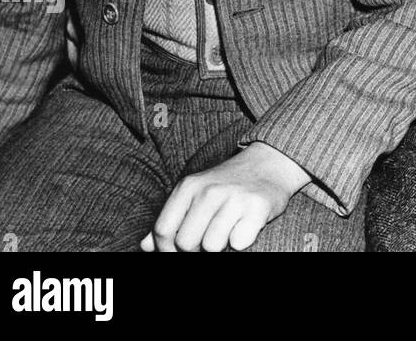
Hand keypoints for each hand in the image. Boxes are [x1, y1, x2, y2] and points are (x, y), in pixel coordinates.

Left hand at [142, 141, 310, 251]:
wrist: (270, 164)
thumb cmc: (227, 185)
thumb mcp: (194, 193)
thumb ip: (170, 219)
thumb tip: (145, 246)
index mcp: (188, 186)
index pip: (163, 232)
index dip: (167, 250)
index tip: (180, 250)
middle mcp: (209, 190)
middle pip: (185, 244)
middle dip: (195, 250)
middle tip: (208, 239)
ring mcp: (234, 198)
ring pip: (212, 247)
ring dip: (220, 246)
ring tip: (228, 231)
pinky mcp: (257, 208)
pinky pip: (239, 244)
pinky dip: (241, 242)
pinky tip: (244, 227)